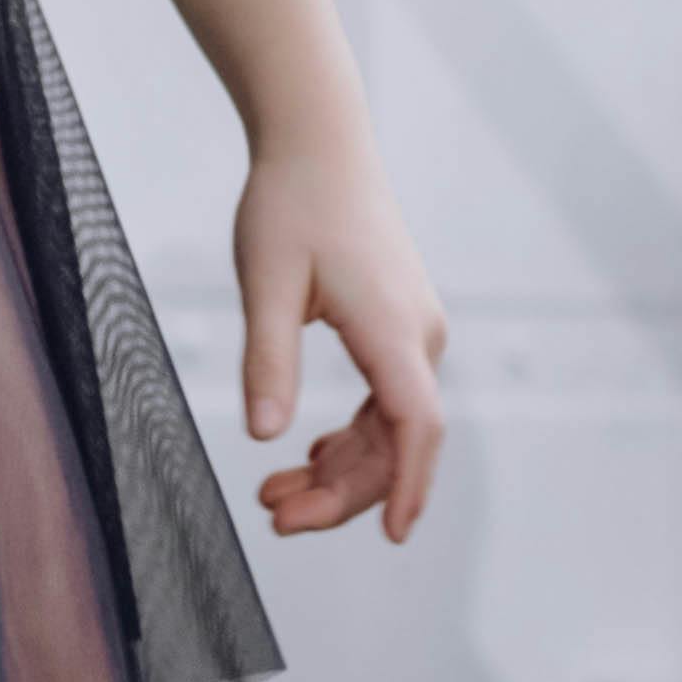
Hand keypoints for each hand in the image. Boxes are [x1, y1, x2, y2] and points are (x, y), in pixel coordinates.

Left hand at [237, 135, 445, 545]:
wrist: (319, 145)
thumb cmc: (291, 203)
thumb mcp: (266, 283)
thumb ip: (268, 360)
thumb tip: (264, 434)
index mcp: (394, 328)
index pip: (414, 425)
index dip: (404, 485)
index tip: (391, 536)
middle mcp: (417, 334)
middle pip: (397, 440)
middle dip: (343, 492)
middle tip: (275, 519)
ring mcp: (412, 331)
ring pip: (389, 426)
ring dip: (340, 469)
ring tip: (275, 497)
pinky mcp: (397, 326)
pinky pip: (385, 401)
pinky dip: (350, 438)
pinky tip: (310, 456)